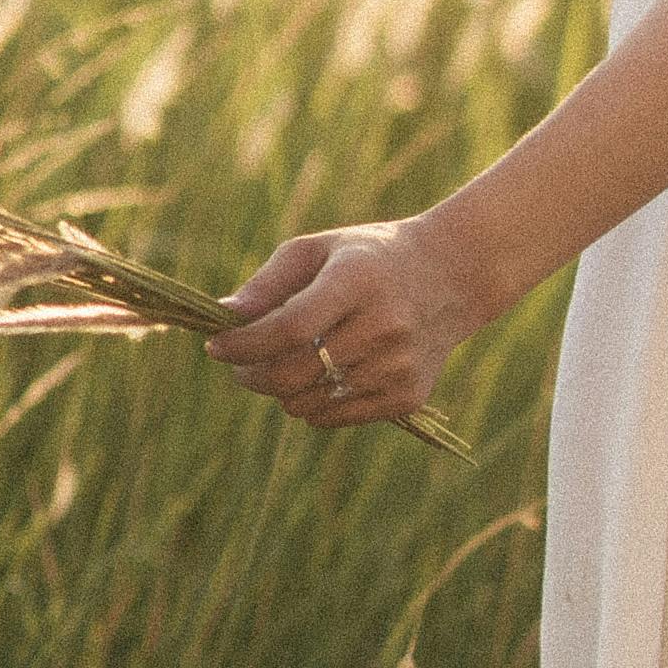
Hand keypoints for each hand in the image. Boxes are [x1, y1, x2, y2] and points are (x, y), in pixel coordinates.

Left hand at [204, 212, 472, 431]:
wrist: (451, 277)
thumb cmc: (368, 259)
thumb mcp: (318, 250)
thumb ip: (269, 282)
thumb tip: (224, 316)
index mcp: (358, 281)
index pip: (289, 327)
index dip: (244, 345)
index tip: (216, 347)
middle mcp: (385, 325)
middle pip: (293, 373)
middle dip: (251, 374)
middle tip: (239, 366)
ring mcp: (399, 366)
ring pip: (308, 403)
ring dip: (281, 391)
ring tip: (283, 366)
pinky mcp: (407, 396)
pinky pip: (335, 417)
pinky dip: (312, 405)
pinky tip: (318, 379)